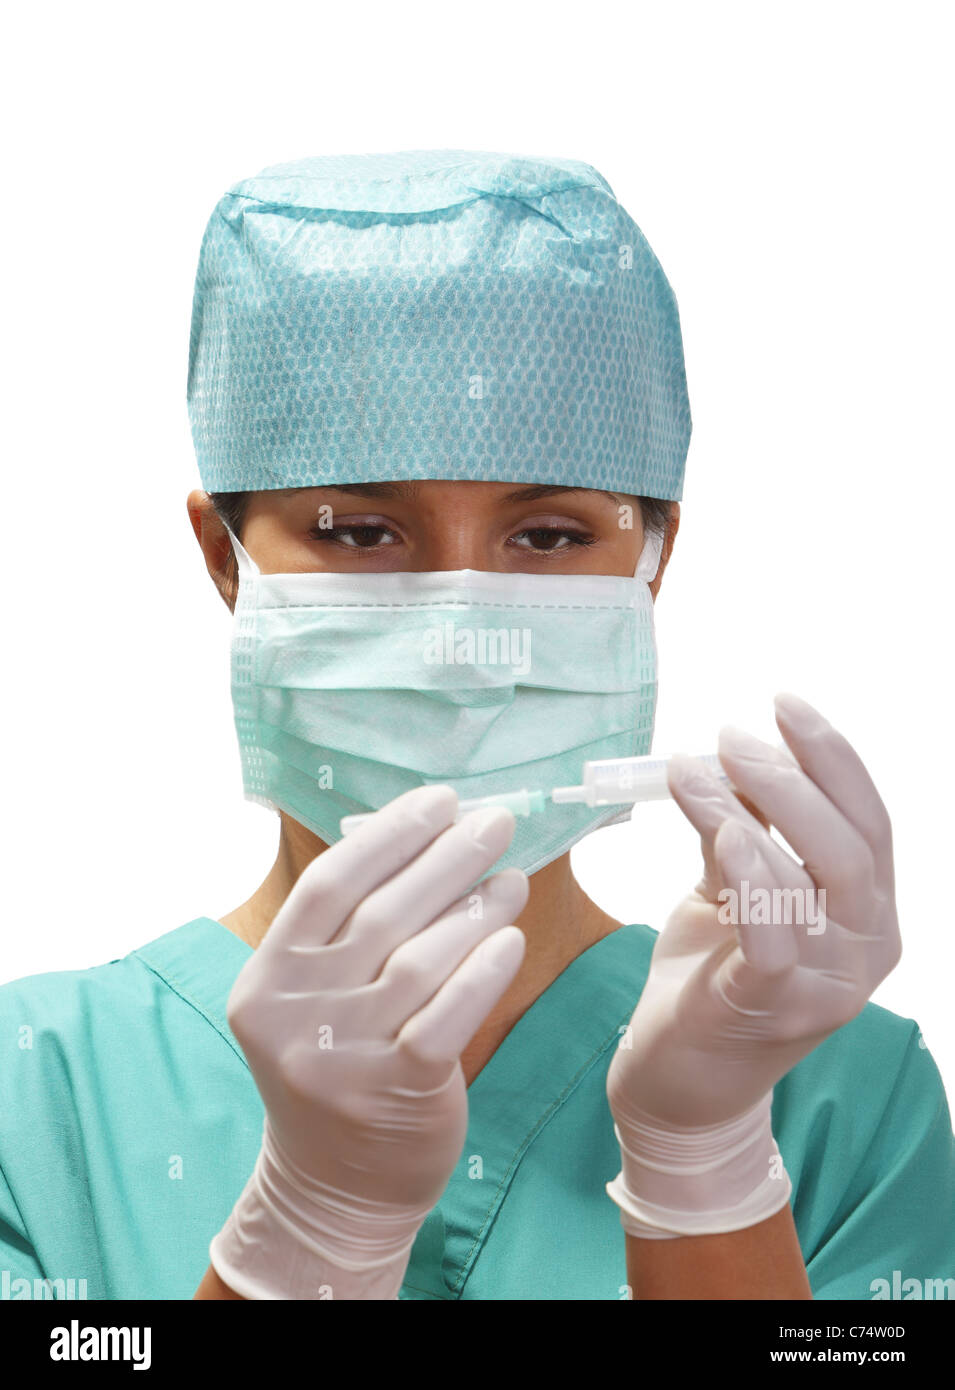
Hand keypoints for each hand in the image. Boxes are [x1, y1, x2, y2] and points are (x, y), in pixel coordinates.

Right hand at [211, 784, 527, 1297]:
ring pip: (418, 959)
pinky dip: (482, 971)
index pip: (328, 885)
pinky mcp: (394, 1090)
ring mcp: (341, 1056)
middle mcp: (294, 1013)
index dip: (388, 835)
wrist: (336, 1190)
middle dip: (445, 857)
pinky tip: (512, 937)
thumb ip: (351, 932)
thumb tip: (425, 838)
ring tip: (512, 877)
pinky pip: (447, 1015)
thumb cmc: (340, 1069)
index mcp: (267, 978)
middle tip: (495, 822)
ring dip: (474, 909)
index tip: (439, 800)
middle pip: (379, 913)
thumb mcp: (317, 1000)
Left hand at [605, 692, 901, 1236]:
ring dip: (745, 807)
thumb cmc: (714, 974)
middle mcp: (869, 949)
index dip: (832, 755)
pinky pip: (770, 931)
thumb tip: (738, 753)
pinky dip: (747, 870)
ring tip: (691, 768)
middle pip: (849, 841)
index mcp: (872, 914)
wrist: (680, 1082)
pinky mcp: (770, 1008)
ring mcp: (828, 986)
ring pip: (807, 875)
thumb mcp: (736, 889)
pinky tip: (716, 824)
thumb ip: (751, 830)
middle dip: (789, 775)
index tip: (784, 703)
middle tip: (729, 737)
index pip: (870, 820)